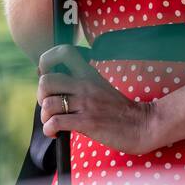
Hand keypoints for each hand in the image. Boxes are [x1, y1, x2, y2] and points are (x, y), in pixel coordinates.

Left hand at [36, 44, 162, 155]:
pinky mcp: (87, 122)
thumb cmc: (119, 110)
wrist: (143, 125)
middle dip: (41, 96)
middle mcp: (85, 85)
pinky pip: (56, 123)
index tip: (47, 75)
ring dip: (45, 118)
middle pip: (46, 81)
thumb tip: (49, 81)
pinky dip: (50, 130)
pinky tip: (56, 133)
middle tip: (50, 106)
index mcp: (89, 73)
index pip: (63, 51)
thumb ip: (79, 83)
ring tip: (54, 123)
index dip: (47, 61)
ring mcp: (86, 103)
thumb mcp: (100, 87)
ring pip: (48, 104)